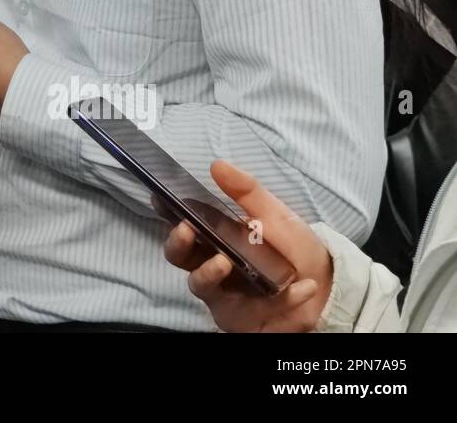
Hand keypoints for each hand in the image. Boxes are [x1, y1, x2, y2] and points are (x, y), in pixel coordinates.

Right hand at [163, 160, 333, 331]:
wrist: (329, 285)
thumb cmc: (294, 248)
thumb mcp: (274, 215)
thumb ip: (247, 192)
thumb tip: (217, 165)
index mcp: (215, 242)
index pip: (184, 230)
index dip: (167, 217)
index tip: (160, 201)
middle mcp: (213, 270)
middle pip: (180, 260)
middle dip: (178, 245)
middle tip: (187, 230)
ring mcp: (226, 298)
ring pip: (202, 287)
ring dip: (209, 273)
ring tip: (226, 261)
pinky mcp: (248, 324)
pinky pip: (256, 316)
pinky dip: (284, 303)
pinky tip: (304, 287)